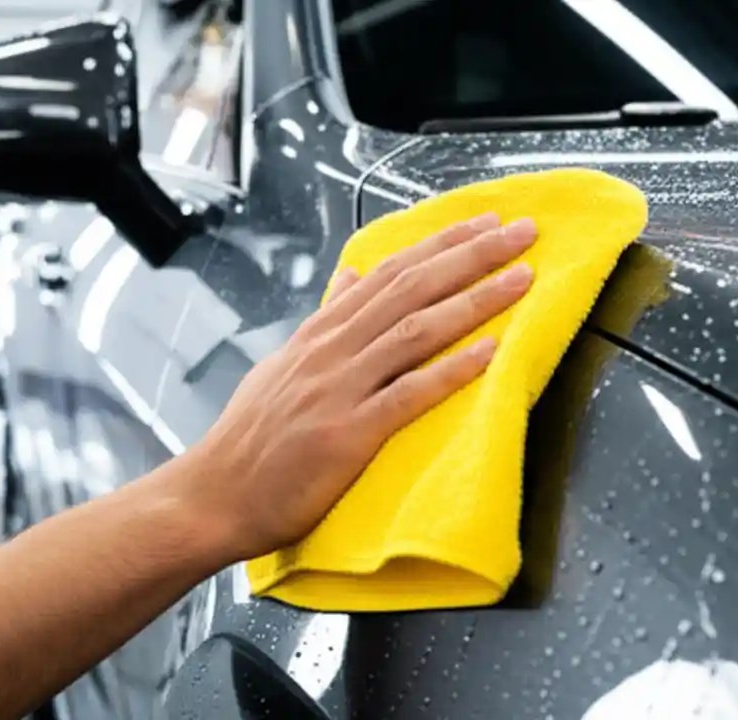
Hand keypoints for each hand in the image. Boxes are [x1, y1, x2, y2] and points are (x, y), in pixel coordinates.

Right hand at [184, 213, 535, 561]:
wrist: (213, 496)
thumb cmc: (251, 439)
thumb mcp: (284, 363)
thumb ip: (325, 319)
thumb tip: (352, 276)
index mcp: (321, 333)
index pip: (390, 272)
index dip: (441, 244)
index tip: (486, 223)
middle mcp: (332, 350)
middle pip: (411, 288)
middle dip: (471, 256)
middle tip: (523, 233)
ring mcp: (338, 389)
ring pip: (415, 331)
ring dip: (474, 301)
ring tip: (521, 280)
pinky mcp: (346, 434)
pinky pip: (407, 394)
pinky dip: (450, 370)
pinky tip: (490, 353)